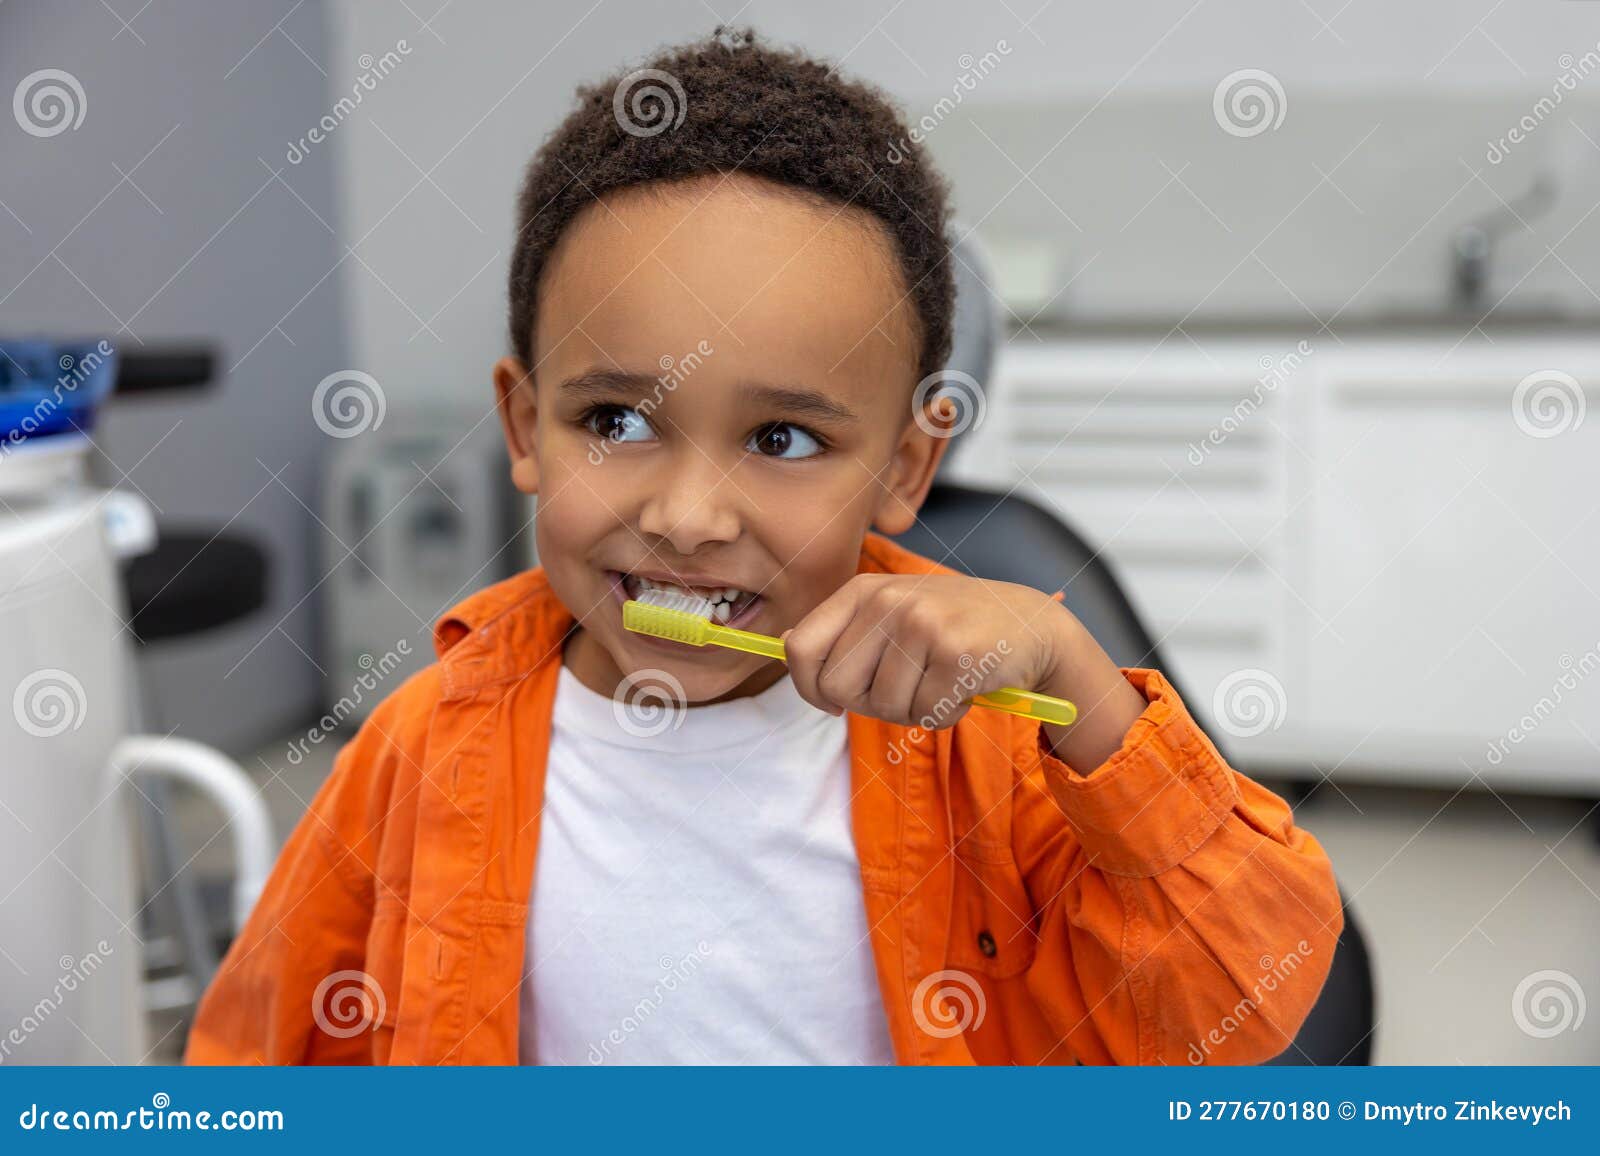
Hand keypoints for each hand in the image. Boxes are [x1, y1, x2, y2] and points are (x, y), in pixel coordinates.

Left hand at [781, 573, 1145, 772]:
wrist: (1030, 626)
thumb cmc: (952, 627)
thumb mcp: (892, 614)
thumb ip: (844, 632)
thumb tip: (786, 651)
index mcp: (862, 591)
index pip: (799, 650)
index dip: (810, 688)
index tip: (834, 701)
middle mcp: (888, 601)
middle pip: (837, 688)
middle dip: (868, 704)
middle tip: (904, 689)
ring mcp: (923, 624)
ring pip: (884, 707)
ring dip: (913, 709)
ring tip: (940, 681)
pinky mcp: (957, 654)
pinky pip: (927, 713)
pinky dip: (945, 713)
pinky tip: (964, 686)